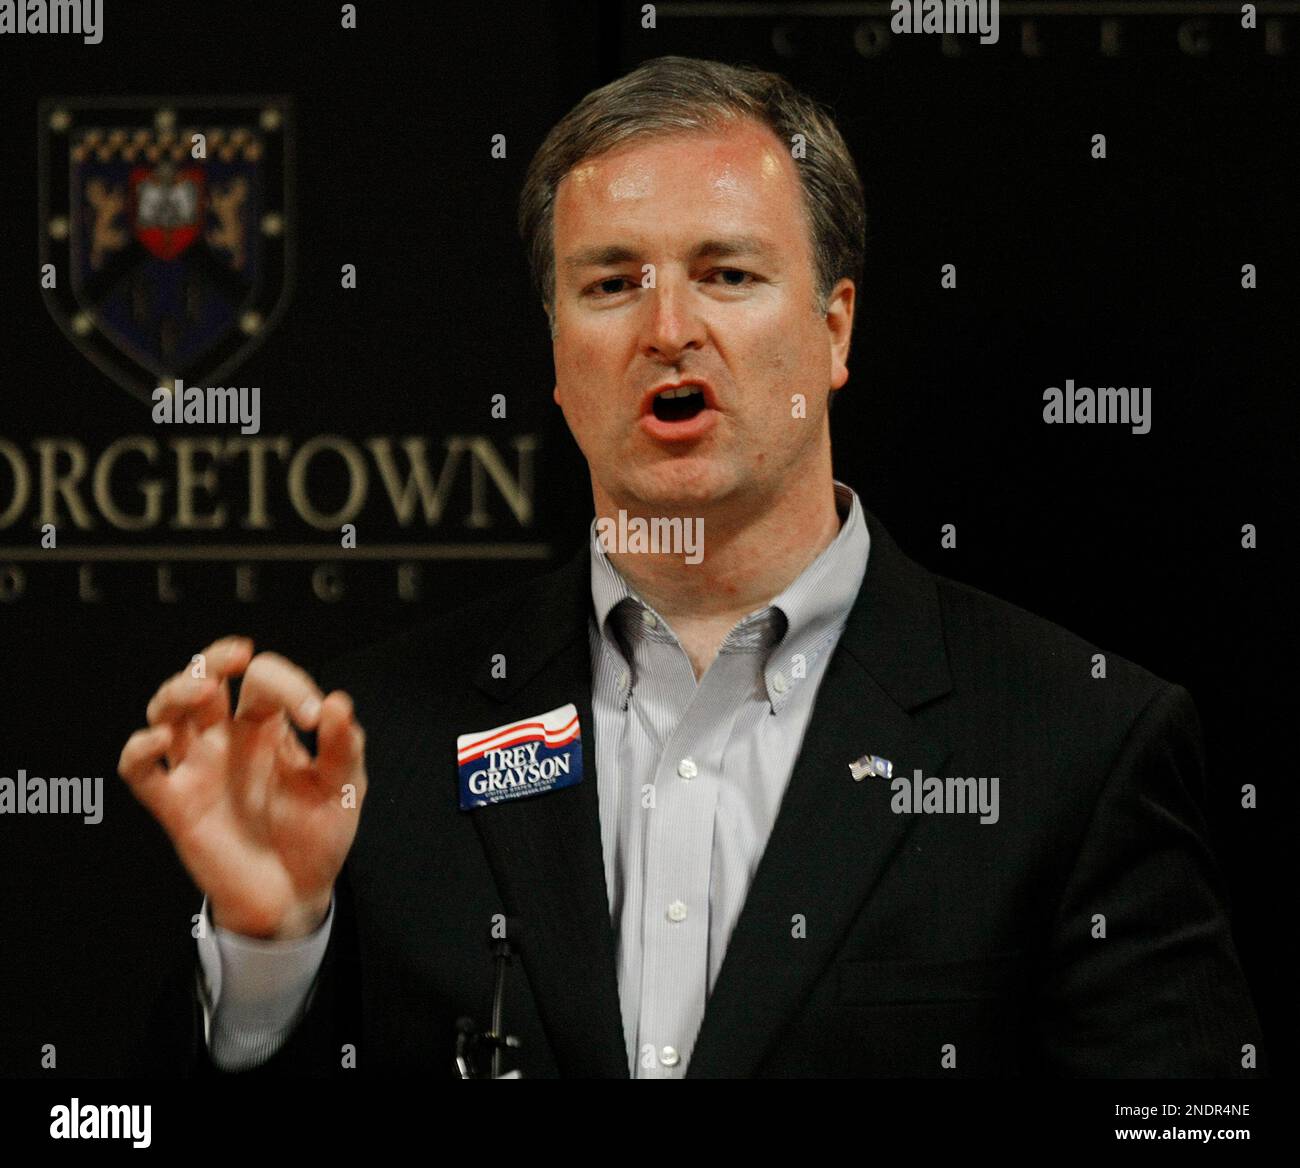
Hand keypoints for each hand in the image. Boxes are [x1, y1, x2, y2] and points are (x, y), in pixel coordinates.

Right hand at [118, 636, 366, 939]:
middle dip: (216, 658)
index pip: (265, 682)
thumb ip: (343, 746)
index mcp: (269, 728)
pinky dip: (140, 750)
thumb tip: (338, 702)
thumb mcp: (343, 788)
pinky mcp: (176, 805)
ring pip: (167, 712)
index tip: (316, 717)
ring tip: (202, 687)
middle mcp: (228, 739)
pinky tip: (160, 740)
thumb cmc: (318, 835)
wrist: (296, 897)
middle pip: (206, 679)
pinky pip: (140, 771)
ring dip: (177, 690)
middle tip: (238, 654)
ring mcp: (199, 768)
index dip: (290, 685)